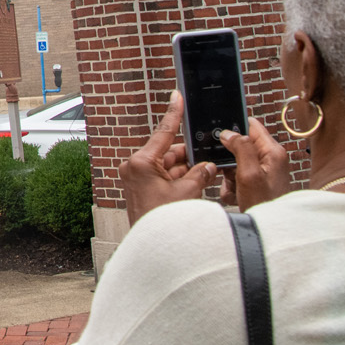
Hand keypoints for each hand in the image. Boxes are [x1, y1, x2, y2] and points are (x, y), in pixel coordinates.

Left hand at [120, 90, 219, 223]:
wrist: (152, 249)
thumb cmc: (164, 220)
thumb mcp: (188, 192)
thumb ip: (200, 173)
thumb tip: (208, 165)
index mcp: (141, 163)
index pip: (163, 132)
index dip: (174, 112)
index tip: (176, 95)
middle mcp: (136, 167)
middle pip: (169, 152)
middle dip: (190, 156)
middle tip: (209, 156)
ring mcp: (138, 178)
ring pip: (169, 166)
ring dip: (188, 170)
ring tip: (206, 176)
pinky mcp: (142, 189)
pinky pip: (165, 177)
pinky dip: (181, 179)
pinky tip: (198, 182)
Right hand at [217, 111, 292, 209]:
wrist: (269, 231)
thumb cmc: (265, 205)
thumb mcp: (249, 174)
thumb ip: (241, 149)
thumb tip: (228, 132)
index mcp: (272, 152)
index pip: (251, 125)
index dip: (234, 127)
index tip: (220, 136)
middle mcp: (270, 159)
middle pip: (241, 145)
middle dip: (229, 158)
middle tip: (230, 172)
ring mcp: (264, 171)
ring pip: (236, 162)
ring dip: (229, 174)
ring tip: (235, 188)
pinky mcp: (258, 182)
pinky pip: (238, 176)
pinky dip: (233, 185)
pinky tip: (237, 195)